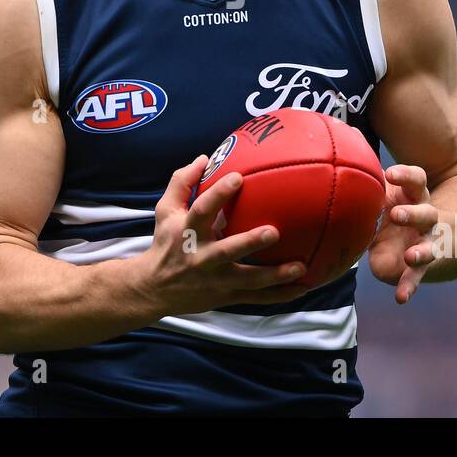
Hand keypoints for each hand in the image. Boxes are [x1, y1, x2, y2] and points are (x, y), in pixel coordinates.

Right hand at [132, 155, 310, 316]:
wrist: (154, 289)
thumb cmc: (165, 243)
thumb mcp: (165, 210)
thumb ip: (182, 182)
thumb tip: (204, 157)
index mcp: (187, 231)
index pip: (202, 209)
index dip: (219, 193)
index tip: (239, 177)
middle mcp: (201, 257)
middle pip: (227, 250)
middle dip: (250, 242)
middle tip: (274, 231)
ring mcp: (215, 280)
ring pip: (248, 279)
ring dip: (275, 275)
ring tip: (300, 267)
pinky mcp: (225, 296)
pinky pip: (256, 298)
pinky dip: (279, 295)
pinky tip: (303, 287)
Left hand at [367, 164, 438, 303]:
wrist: (393, 237)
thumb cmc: (382, 208)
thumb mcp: (374, 196)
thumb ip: (362, 186)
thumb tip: (336, 160)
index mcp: (413, 195)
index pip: (416, 180)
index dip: (406, 176)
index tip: (390, 174)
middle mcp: (424, 217)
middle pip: (427, 213)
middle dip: (413, 213)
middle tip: (396, 214)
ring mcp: (424, 242)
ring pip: (428, 246)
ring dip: (422, 251)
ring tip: (411, 256)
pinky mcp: (416, 265)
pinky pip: (415, 277)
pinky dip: (408, 287)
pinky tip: (401, 298)